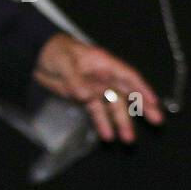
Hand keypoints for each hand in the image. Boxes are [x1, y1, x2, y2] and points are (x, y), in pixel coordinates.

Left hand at [32, 34, 165, 141]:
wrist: (33, 55)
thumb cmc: (51, 50)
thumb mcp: (63, 61)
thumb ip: (75, 79)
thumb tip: (86, 95)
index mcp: (103, 63)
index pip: (128, 76)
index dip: (143, 89)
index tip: (154, 103)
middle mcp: (104, 76)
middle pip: (128, 93)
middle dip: (142, 107)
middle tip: (157, 121)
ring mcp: (96, 88)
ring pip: (114, 107)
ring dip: (121, 122)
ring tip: (128, 139)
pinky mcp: (85, 97)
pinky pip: (98, 112)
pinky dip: (103, 123)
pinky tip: (107, 136)